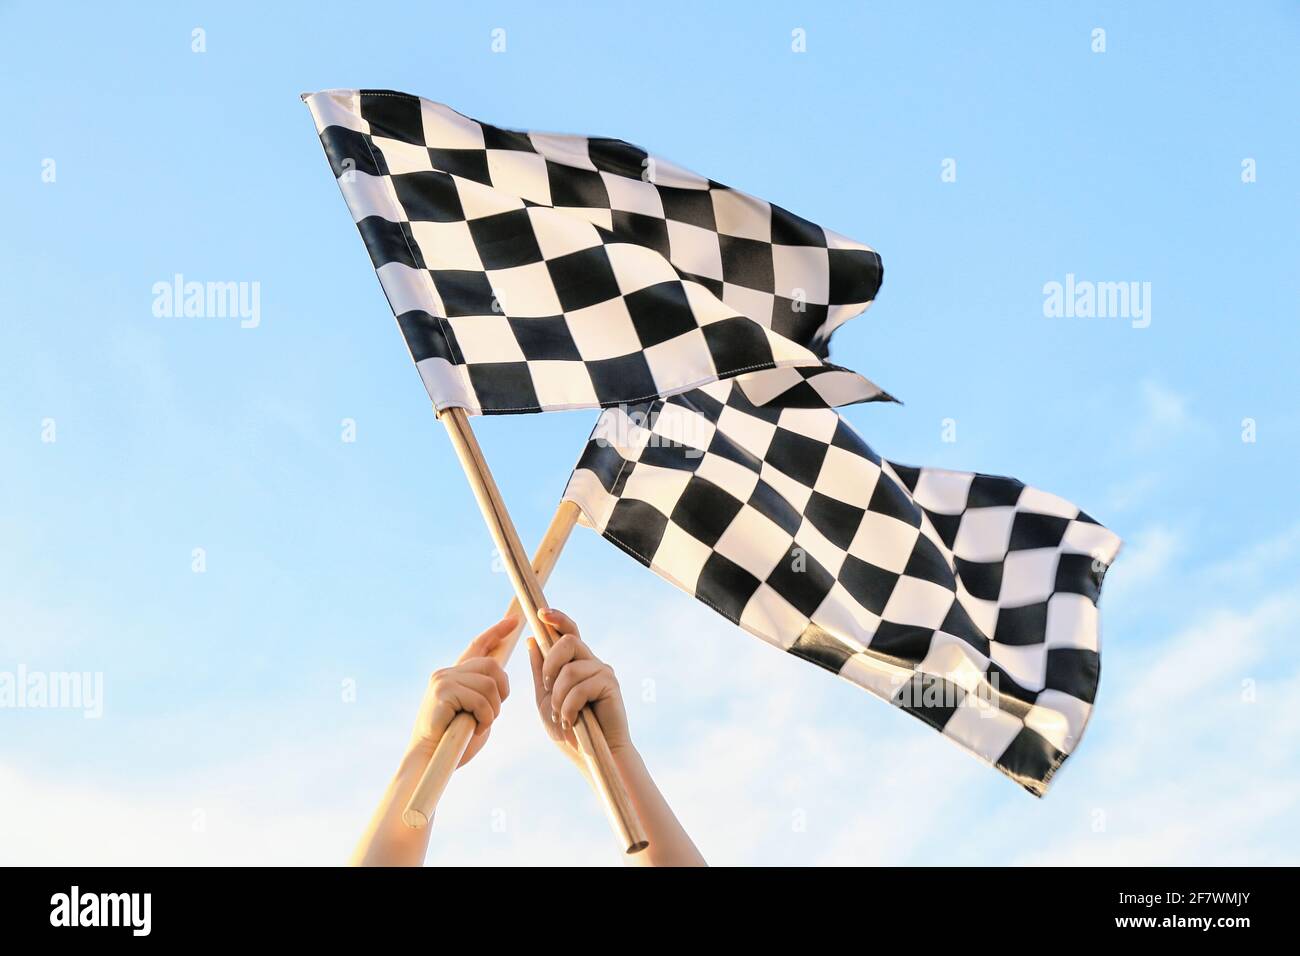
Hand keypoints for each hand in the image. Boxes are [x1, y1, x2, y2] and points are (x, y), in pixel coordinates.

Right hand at [409, 616, 514, 765]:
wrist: (429, 760)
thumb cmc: (454, 743)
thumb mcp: (476, 712)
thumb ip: (484, 692)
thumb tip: (497, 676)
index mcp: (454, 676)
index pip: (477, 646)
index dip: (496, 632)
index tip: (513, 621)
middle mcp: (447, 672)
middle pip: (492, 666)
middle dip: (502, 691)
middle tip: (492, 714)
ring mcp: (443, 680)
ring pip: (490, 684)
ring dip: (493, 709)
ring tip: (480, 724)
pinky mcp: (443, 691)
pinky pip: (481, 699)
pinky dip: (485, 717)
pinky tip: (473, 728)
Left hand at [526, 608, 631, 765]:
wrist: (593, 757)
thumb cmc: (571, 732)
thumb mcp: (546, 700)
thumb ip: (540, 672)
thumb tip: (531, 641)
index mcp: (577, 664)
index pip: (569, 632)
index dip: (557, 618)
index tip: (541, 613)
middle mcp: (592, 663)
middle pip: (568, 640)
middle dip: (550, 662)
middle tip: (547, 685)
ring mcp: (603, 672)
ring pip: (570, 668)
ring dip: (558, 695)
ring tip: (560, 715)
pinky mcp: (610, 684)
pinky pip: (581, 685)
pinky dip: (569, 705)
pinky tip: (571, 720)